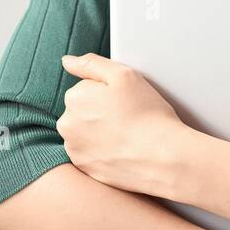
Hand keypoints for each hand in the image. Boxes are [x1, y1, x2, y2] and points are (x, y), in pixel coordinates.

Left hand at [56, 52, 189, 197]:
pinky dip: (102, 150)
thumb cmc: (147, 114)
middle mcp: (67, 125)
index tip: (125, 101)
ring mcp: (74, 149)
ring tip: (126, 134)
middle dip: (99, 111)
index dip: (108, 92)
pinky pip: (90, 152)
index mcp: (74, 98)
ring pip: (85, 132)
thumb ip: (91, 64)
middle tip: (127, 117)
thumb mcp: (123, 75)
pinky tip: (122, 149)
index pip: (86, 87)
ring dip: (99, 131)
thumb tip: (67, 61)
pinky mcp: (84, 168)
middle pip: (82, 110)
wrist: (163, 157)